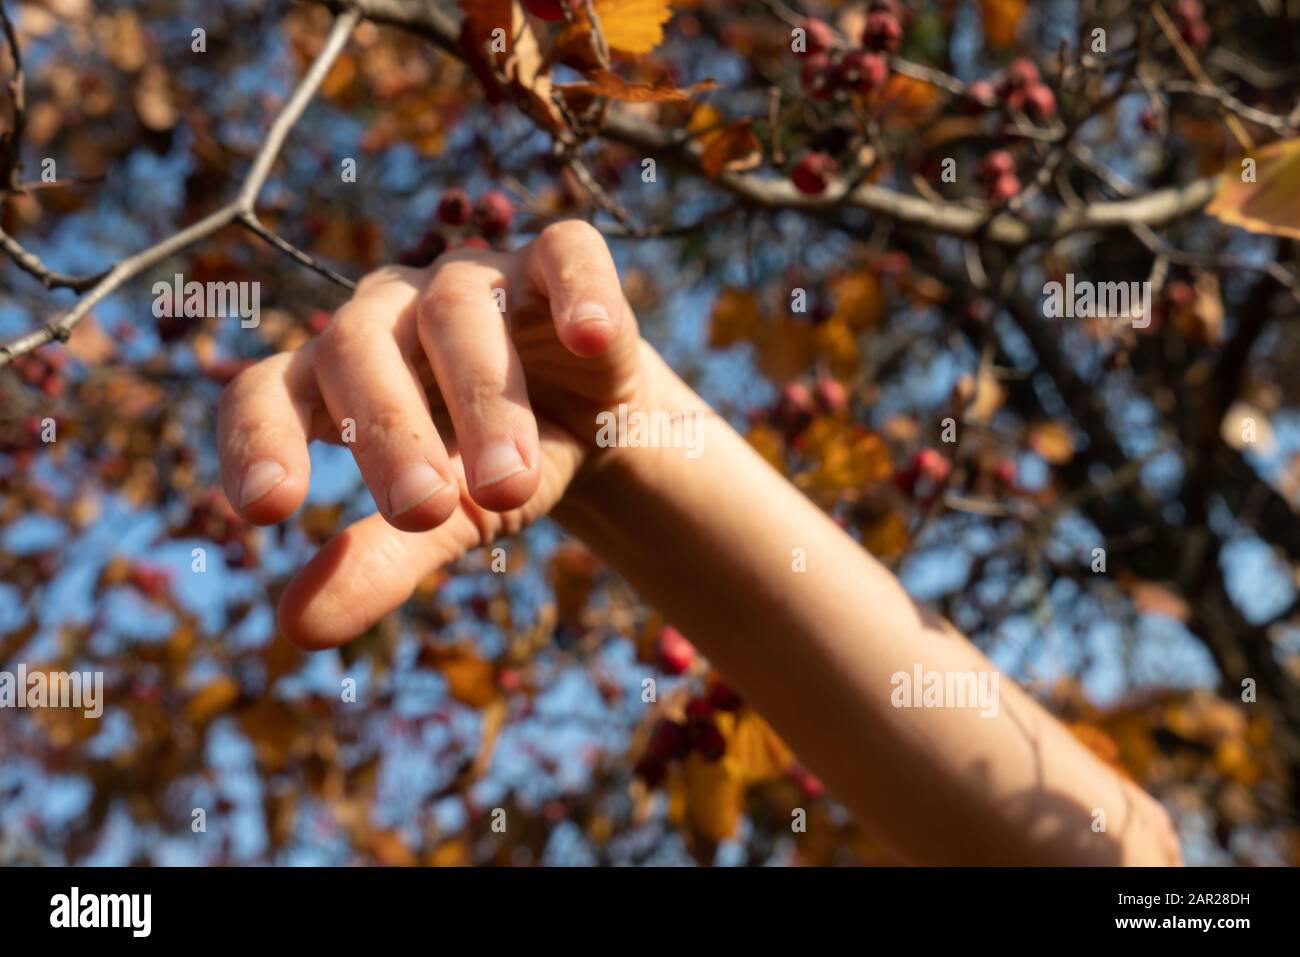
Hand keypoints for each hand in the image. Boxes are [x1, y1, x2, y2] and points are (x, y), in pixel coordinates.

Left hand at [217, 221, 647, 648]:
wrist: (593, 423)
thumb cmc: (495, 467)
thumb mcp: (448, 519)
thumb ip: (380, 561)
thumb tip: (294, 630)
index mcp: (335, 377)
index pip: (266, 391)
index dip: (258, 439)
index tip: (267, 511)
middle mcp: (390, 314)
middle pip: (358, 347)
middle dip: (388, 432)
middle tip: (422, 513)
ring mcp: (475, 278)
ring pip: (459, 310)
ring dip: (483, 397)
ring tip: (510, 487)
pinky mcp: (558, 264)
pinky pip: (565, 256)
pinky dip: (578, 293)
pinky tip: (589, 339)